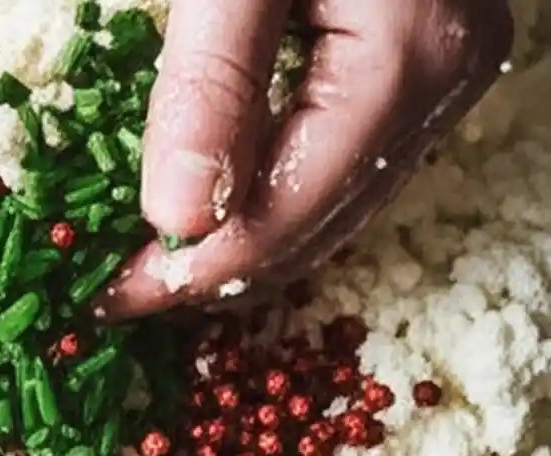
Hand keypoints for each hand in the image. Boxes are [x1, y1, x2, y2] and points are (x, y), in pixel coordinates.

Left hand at [105, 0, 513, 318]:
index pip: (288, 215)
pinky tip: (216, 210)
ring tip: (155, 269)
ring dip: (241, 247)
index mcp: (407, 62)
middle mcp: (443, 87)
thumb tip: (175, 220)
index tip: (106, 297)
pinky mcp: (423, 63)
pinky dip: (273, 199)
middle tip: (119, 295)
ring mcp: (444, 78)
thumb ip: (212, 82)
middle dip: (212, 273)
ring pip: (335, 206)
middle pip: (317, 227)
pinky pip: (343, 164)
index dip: (192, 272)